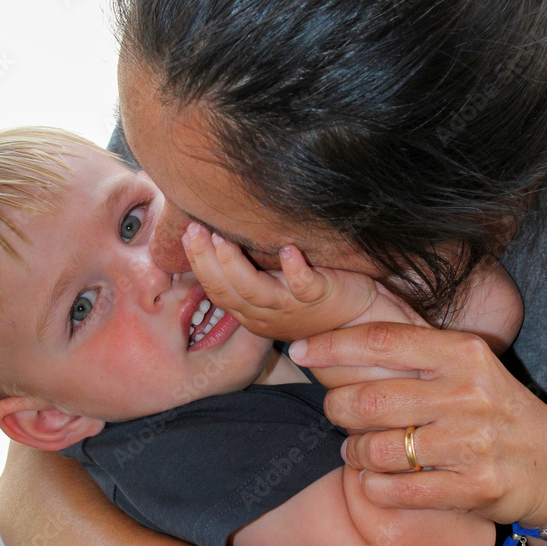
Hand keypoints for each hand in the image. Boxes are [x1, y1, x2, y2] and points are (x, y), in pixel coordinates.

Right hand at [182, 223, 373, 339]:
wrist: (359, 315)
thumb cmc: (313, 294)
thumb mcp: (275, 283)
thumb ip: (250, 268)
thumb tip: (224, 234)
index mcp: (252, 310)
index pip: (217, 289)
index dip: (199, 263)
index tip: (187, 233)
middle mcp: (266, 313)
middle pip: (227, 291)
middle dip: (206, 261)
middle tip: (195, 230)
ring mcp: (292, 308)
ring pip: (255, 292)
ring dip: (235, 266)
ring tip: (224, 239)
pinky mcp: (320, 298)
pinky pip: (304, 286)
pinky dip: (294, 268)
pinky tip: (287, 249)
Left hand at [289, 321, 546, 528]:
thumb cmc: (492, 407)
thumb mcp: (465, 366)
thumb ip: (414, 352)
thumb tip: (336, 341)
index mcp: (462, 353)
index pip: (382, 341)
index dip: (332, 346)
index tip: (300, 350)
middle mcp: (467, 393)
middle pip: (369, 400)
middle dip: (337, 409)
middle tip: (337, 413)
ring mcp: (472, 442)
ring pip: (378, 449)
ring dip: (355, 452)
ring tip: (357, 450)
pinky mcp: (474, 487)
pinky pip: (395, 491)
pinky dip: (373, 486)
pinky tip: (376, 480)